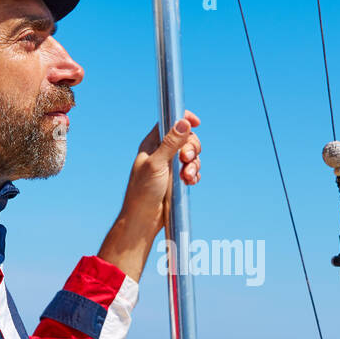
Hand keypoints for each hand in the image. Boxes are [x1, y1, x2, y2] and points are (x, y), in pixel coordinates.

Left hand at [97, 109, 202, 281]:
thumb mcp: (157, 164)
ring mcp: (170, 166)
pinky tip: (189, 183)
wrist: (143, 219)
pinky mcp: (176, 180)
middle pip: (186, 139)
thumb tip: (183, 122)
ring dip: (194, 165)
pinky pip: (192, 171)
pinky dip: (194, 175)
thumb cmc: (143, 191)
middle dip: (192, 148)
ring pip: (191, 156)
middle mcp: (161, 153)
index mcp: (152, 144)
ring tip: (187, 178)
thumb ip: (171, 143)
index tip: (196, 122)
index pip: (169, 123)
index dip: (183, 119)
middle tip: (186, 159)